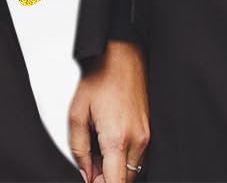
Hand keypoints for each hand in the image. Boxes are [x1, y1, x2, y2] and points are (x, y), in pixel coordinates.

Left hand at [69, 40, 148, 182]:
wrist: (121, 56)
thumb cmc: (100, 78)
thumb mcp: (77, 113)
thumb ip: (79, 149)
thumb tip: (86, 173)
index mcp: (117, 139)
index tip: (92, 180)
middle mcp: (137, 141)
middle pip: (125, 179)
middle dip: (107, 177)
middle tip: (91, 163)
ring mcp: (146, 136)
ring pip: (133, 169)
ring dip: (116, 168)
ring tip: (99, 148)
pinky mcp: (149, 130)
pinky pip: (139, 156)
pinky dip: (124, 156)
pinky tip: (111, 141)